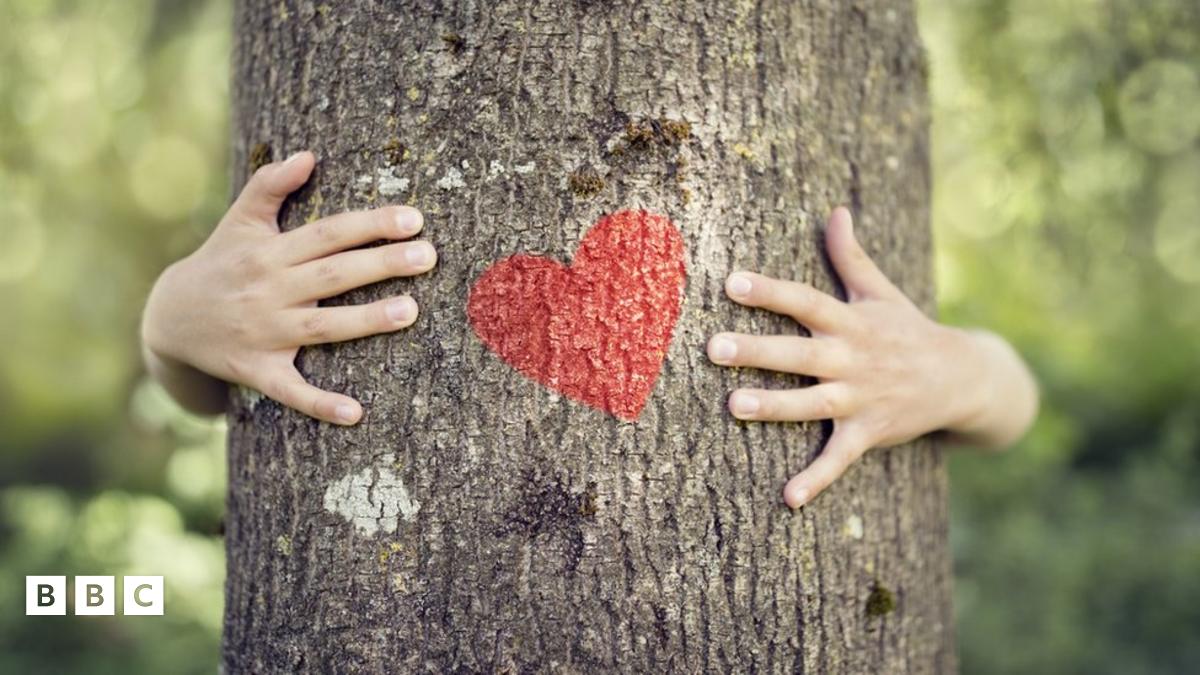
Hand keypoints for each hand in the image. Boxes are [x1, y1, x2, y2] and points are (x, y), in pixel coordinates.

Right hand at [141, 151, 436, 424]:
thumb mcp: (239, 221)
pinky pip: (291, 391)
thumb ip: (270, 185)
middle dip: (381, 264)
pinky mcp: (257, 371)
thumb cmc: (220, 262)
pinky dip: (320, 403)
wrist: (168, 320)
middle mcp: (268, 291)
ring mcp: (264, 333)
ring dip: (366, 321)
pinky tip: (355, 413)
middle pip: (333, 275)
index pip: (328, 234)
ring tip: (411, 311)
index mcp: (269, 252)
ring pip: (322, 328)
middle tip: (428, 256)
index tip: (414, 219)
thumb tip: (308, 155)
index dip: (370, 225)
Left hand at [708, 207, 1036, 507]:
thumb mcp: (882, 292)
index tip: (731, 282)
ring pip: (811, 403)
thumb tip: (835, 211)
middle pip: (799, 352)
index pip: (806, 301)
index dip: (770, 292)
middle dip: (758, 350)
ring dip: (774, 406)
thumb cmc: (908, 330)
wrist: (964, 378)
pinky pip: (840, 459)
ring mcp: (860, 397)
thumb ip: (851, 256)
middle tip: (715, 346)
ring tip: (733, 405)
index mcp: (851, 322)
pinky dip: (817, 480)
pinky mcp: (869, 432)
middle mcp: (852, 358)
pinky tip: (788, 498)